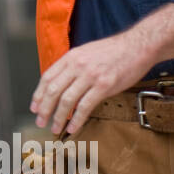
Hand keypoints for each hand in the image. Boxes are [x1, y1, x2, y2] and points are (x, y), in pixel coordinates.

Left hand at [29, 34, 152, 136]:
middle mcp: (77, 66)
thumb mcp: (86, 52)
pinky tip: (72, 128)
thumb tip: (60, 84)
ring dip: (58, 117)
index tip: (35, 107)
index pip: (47, 77)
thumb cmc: (114, 51)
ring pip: (66, 100)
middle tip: (40, 121)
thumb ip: (72, 66)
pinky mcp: (104, 86)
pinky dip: (76, 120)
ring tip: (54, 128)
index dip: (38, 95)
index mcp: (71, 57)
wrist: (138, 45)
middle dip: (44, 109)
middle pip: (53, 90)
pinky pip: (85, 106)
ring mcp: (90, 76)